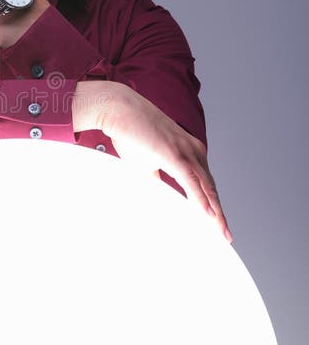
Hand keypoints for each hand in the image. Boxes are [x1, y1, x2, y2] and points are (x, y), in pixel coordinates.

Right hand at [73, 80, 232, 242]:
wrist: (119, 108)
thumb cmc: (130, 132)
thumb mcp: (146, 162)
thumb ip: (157, 179)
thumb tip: (159, 194)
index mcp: (189, 151)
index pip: (205, 183)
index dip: (212, 204)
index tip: (217, 223)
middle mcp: (194, 151)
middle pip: (211, 188)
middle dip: (219, 214)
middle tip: (226, 236)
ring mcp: (186, 152)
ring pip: (207, 188)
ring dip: (215, 212)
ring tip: (222, 233)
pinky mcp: (175, 154)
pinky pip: (193, 183)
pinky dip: (202, 200)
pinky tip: (209, 215)